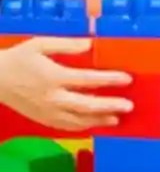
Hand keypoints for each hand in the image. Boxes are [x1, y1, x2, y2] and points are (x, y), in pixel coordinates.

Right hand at [0, 37, 132, 130]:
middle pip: (85, 104)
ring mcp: (46, 111)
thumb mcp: (40, 44)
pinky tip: (94, 124)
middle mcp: (51, 97)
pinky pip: (65, 126)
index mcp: (53, 76)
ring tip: (116, 119)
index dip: (108, 80)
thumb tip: (91, 45)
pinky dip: (82, 127)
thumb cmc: (18, 59)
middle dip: (109, 106)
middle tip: (129, 106)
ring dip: (98, 120)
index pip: (87, 79)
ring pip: (77, 120)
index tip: (127, 79)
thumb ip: (67, 45)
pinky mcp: (42, 119)